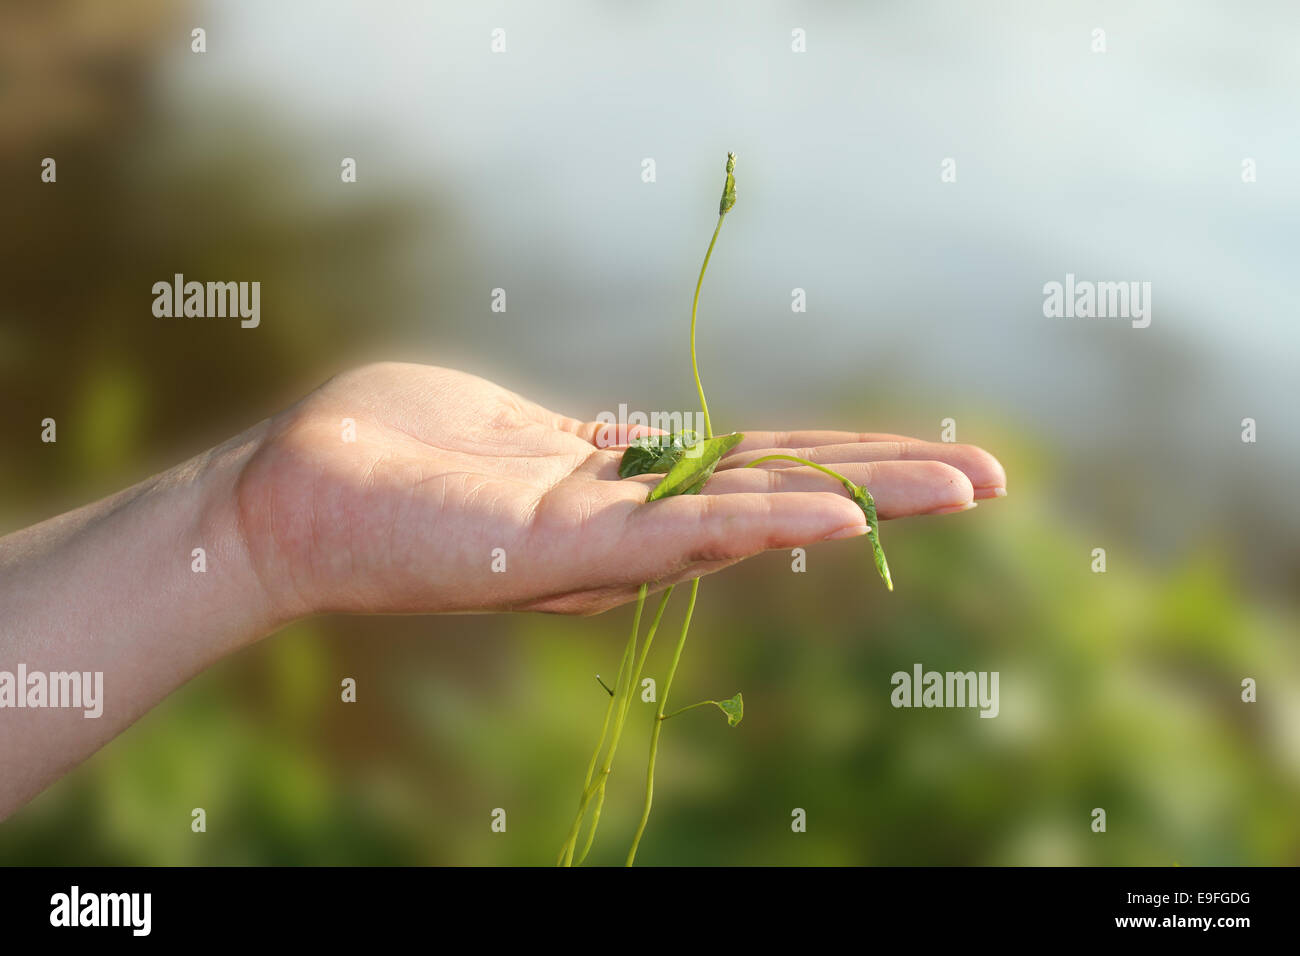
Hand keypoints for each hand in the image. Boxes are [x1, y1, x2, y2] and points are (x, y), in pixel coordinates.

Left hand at [234, 363, 1006, 616]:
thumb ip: (592, 445)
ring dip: (855, 502)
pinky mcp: (555, 545)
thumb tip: (640, 439)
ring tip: (957, 489)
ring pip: (748, 519)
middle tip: (991, 480)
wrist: (294, 496)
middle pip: (776, 494)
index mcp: (625, 487)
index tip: (928, 455)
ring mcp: (601, 539)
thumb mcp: (519, 436)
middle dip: (884, 487)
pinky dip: (757, 525)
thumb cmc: (398, 453)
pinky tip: (831, 518)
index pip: (756, 468)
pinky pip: (673, 536)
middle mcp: (630, 521)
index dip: (843, 462)